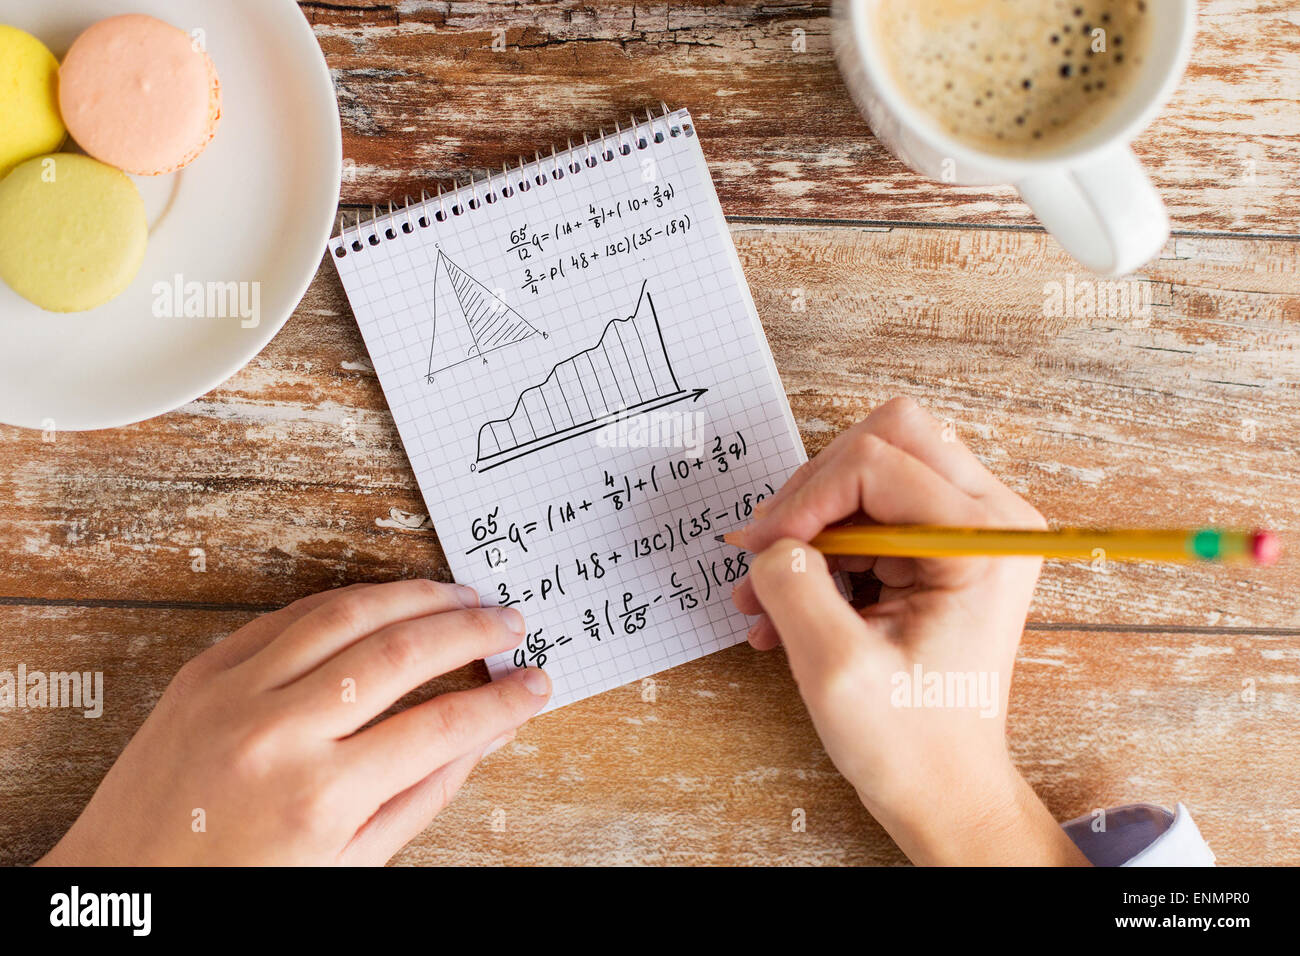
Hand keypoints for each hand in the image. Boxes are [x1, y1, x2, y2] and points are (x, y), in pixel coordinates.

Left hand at [38, 580, 549, 864]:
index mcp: (321, 799)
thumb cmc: (241, 887)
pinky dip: (351, 600)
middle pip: (403, 652)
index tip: (535, 684)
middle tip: (511, 624)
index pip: (442, 727)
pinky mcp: (205, 668)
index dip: (502, 700)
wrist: (122, 884)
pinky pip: (292, 613)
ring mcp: (235, 692)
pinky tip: (388, 601)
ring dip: (418, 596)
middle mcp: (279, 734)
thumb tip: (490, 732)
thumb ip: (425, 793)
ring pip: (350, 612)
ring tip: (462, 597)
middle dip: (472, 631)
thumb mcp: (348, 863)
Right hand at [731, 398, 1086, 864]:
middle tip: (769, 551)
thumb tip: (769, 542)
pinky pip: (868, 512)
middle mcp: (990, 520)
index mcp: (983, 541)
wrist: (946, 790)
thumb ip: (793, 587)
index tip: (762, 551)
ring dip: (809, 525)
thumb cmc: (912, 744)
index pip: (876, 462)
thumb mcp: (835, 669)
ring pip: (870, 470)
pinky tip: (787, 603)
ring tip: (767, 592)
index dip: (805, 499)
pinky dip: (821, 549)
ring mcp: (969, 530)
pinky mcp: (943, 548)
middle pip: (885, 439)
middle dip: (813, 493)